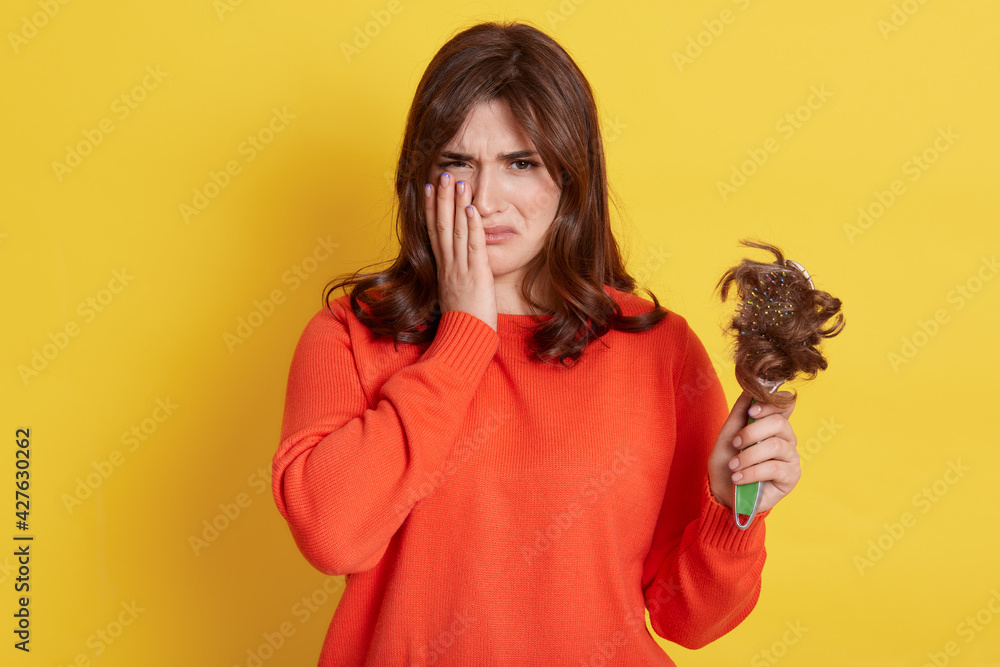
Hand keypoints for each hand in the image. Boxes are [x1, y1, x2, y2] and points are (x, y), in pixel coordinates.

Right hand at [424, 172, 497, 331]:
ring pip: (457, 230)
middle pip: (442, 225)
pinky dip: (472, 226)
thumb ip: (453, 279)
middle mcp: (449, 265)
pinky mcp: (476, 275)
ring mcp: (461, 269)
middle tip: (444, 174)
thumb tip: (453, 271)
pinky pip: (473, 246)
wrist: (464, 340)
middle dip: (443, 198)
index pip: (434, 232)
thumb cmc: (461, 323)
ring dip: (458, 204)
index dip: (431, 209)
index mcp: (443, 269)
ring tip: (459, 181)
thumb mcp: (453, 296)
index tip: (430, 189)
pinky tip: (472, 209)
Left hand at [707, 390, 800, 512]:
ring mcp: (791, 457)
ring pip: (775, 446)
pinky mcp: (791, 476)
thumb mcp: (728, 435)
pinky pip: (774, 468)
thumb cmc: (727, 464)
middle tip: (735, 443)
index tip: (752, 411)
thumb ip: (740, 413)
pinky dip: (751, 472)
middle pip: (779, 423)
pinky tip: (738, 478)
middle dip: (752, 432)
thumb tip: (750, 389)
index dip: (771, 403)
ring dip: (748, 455)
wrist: (724, 493)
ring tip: (733, 466)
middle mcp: (786, 438)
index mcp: (772, 425)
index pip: (785, 404)